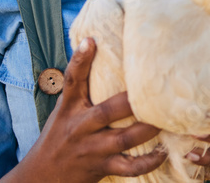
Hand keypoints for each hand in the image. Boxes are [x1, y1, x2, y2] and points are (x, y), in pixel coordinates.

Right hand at [3, 38, 166, 182]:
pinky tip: (163, 152)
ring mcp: (93, 149)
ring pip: (125, 138)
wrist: (39, 177)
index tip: (91, 41)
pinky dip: (148, 162)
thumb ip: (79, 89)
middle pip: (109, 110)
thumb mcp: (63, 111)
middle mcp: (80, 127)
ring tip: (169, 118)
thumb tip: (93, 49)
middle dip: (133, 101)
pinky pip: (129, 167)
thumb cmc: (58, 138)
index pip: (72, 82)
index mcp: (70, 109)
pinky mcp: (102, 168)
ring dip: (149, 129)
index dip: (80, 60)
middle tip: (157, 89)